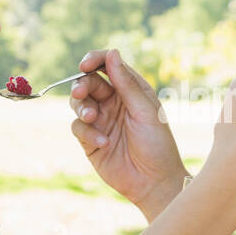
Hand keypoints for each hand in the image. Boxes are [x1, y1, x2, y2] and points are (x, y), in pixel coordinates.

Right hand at [69, 48, 186, 219]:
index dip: (94, 60)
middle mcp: (113, 102)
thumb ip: (126, 83)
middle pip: (88, 82)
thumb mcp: (145, 110)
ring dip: (81, 107)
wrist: (153, 182)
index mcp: (130, 89)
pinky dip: (87, 132)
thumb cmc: (157, 144)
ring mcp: (100, 120)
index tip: (84, 64)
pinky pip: (78, 127)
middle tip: (81, 93)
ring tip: (92, 118)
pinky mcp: (90, 139)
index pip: (107, 65)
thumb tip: (112, 53)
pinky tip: (103, 143)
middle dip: (82, 85)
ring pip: (78, 103)